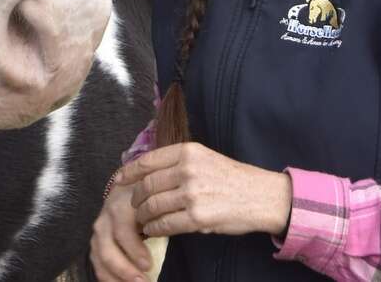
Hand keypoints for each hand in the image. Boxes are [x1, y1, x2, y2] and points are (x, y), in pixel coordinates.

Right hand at [90, 179, 153, 281]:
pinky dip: (107, 277)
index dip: (134, 250)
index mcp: (121, 207)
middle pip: (107, 249)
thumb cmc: (148, 196)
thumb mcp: (155, 199)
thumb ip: (162, 215)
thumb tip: (175, 230)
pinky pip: (97, 263)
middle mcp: (105, 220)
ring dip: (114, 276)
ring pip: (99, 258)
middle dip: (124, 269)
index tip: (148, 265)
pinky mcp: (97, 241)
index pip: (122, 231)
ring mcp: (99, 232)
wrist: (129, 187)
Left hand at [117, 142, 291, 239]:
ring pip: (153, 205)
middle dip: (136, 198)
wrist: (262, 196)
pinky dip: (155, 229)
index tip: (118, 181)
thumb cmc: (233, 179)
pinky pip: (165, 224)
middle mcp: (188, 169)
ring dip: (143, 216)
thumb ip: (179, 163)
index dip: (128, 172)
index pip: (148, 161)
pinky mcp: (198, 217)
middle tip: (133, 206)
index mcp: (188, 151)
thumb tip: (149, 174)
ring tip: (143, 220)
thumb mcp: (205, 159)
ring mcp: (192, 193)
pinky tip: (153, 230)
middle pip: (147, 185)